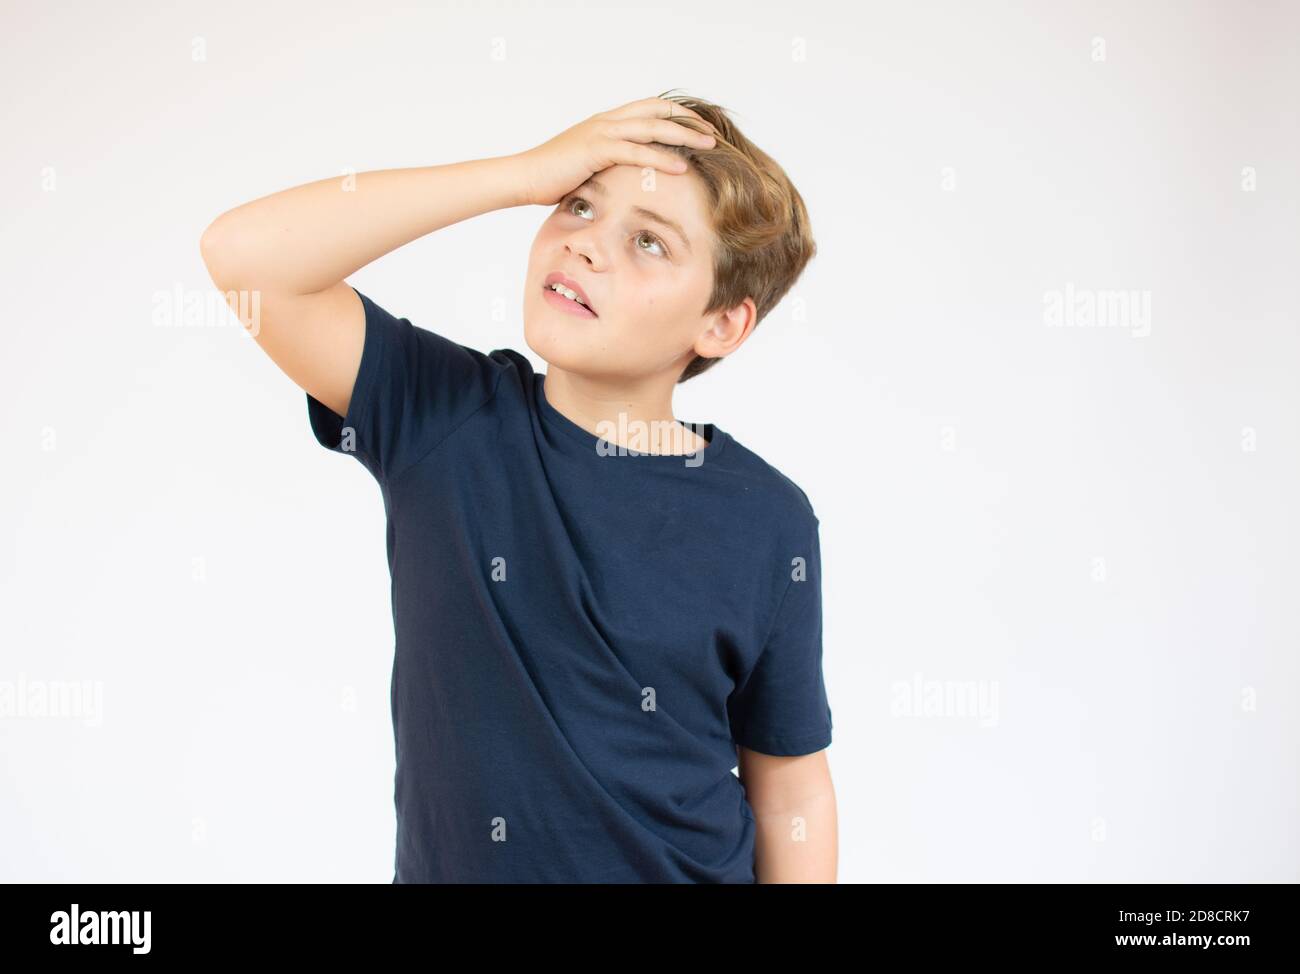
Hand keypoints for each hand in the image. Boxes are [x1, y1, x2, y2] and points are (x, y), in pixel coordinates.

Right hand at [512, 97, 717, 206]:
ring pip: (653, 127)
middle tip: (714, 134)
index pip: (651, 109)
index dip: (678, 115)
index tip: (700, 128)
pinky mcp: (596, 149)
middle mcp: (608, 121)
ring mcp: (602, 132)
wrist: (524, 176)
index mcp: (607, 122)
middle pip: (658, 111)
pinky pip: (637, 151)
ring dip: (684, 135)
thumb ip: (610, 163)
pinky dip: (662, 158)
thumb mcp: (588, 165)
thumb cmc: (553, 176)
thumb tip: (628, 177)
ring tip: (710, 144)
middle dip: (689, 121)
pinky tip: (683, 167)